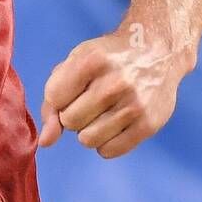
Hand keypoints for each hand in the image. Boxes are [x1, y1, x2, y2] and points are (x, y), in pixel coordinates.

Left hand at [37, 27, 188, 158]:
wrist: (155, 50)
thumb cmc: (107, 58)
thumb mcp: (75, 63)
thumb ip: (52, 99)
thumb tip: (46, 141)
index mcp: (91, 60)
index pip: (54, 98)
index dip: (59, 97)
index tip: (71, 89)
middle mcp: (114, 83)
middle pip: (70, 121)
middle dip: (72, 114)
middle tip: (88, 101)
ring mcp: (134, 105)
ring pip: (88, 140)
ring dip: (88, 130)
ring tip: (101, 113)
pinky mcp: (149, 124)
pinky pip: (110, 151)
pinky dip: (105, 143)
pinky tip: (113, 125)